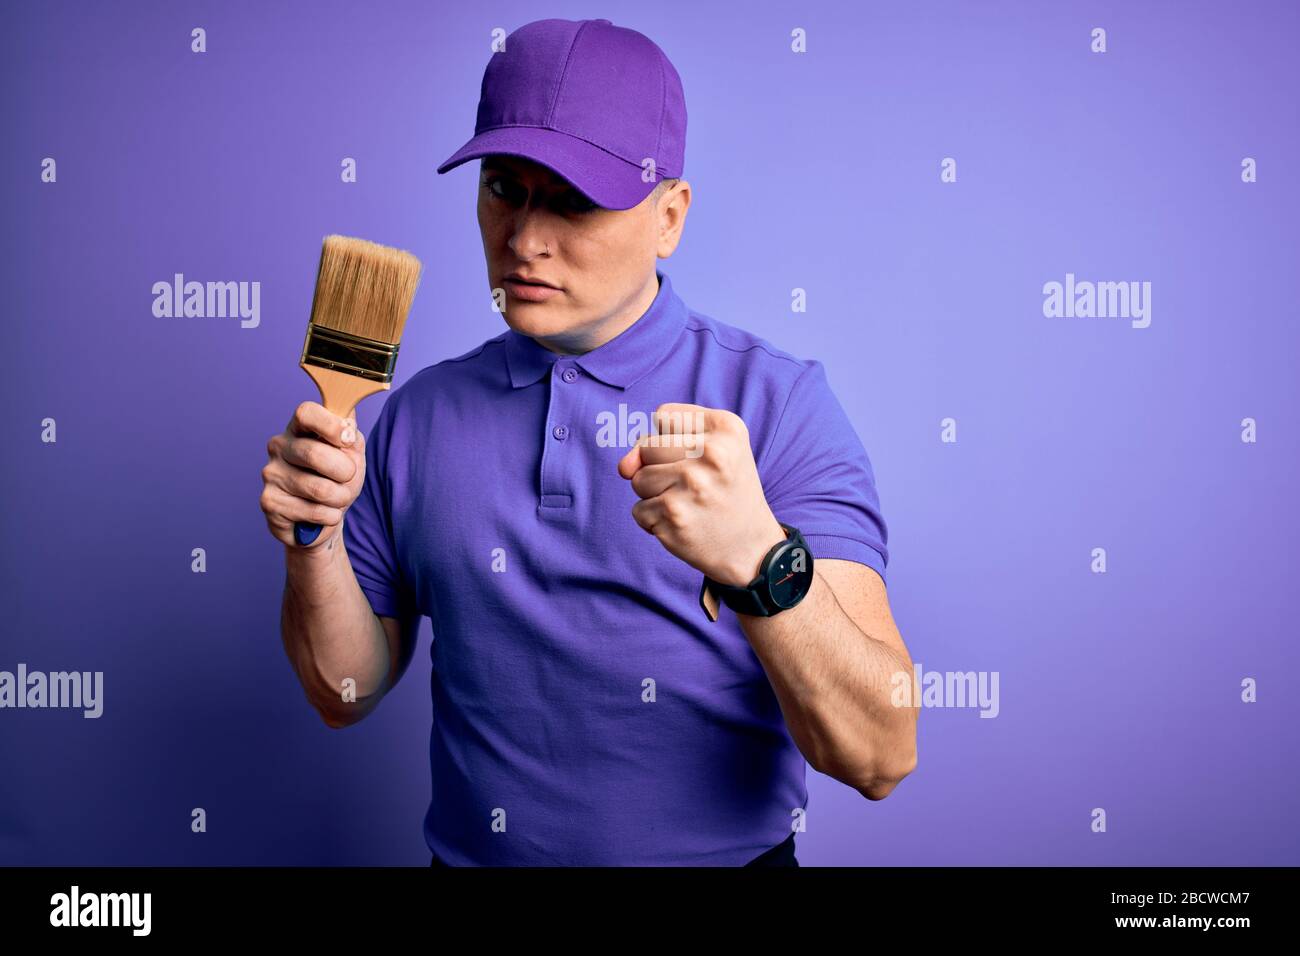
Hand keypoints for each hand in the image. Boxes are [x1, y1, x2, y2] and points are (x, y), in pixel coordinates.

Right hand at [260, 402, 365, 548]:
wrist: (324, 518)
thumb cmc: (337, 479)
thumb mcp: (352, 455)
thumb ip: (352, 437)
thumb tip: (348, 423)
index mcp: (299, 428)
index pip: (306, 413)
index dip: (330, 425)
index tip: (348, 440)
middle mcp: (279, 446)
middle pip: (315, 453)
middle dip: (345, 471)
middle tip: (348, 478)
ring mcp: (271, 474)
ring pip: (320, 489)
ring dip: (341, 497)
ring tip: (338, 498)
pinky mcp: (270, 502)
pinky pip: (315, 511)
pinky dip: (331, 516)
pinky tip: (325, 513)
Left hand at [617, 403, 785, 586]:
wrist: (752, 548)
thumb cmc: (725, 491)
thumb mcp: (710, 450)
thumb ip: (658, 441)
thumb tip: (623, 467)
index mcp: (726, 428)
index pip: (664, 416)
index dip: (671, 440)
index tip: (698, 459)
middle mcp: (712, 453)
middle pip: (646, 446)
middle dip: (659, 468)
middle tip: (694, 486)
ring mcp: (692, 485)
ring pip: (637, 479)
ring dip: (655, 496)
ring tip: (689, 504)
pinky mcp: (674, 516)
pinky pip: (638, 511)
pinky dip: (655, 521)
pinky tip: (684, 525)